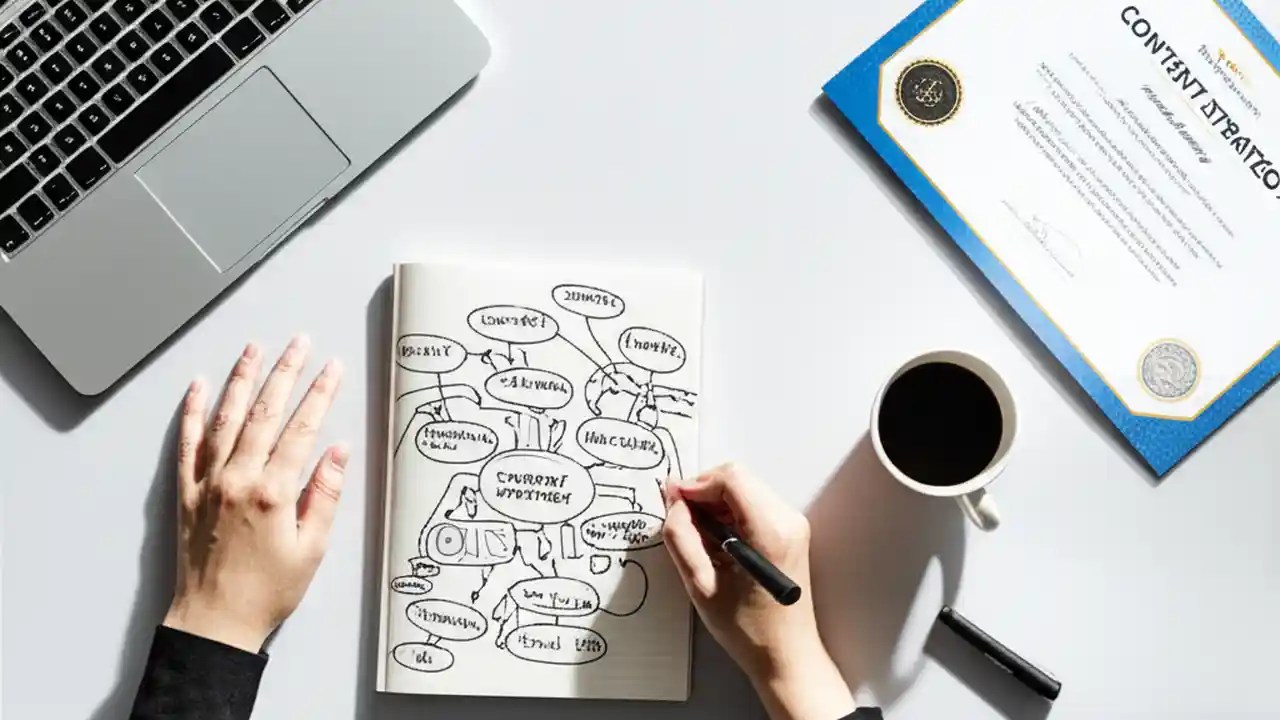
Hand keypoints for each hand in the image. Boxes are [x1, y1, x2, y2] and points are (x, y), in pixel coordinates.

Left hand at [164, 336, 346, 652]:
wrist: (214, 622)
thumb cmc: (267, 591)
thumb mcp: (312, 548)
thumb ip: (324, 495)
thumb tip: (336, 452)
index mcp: (273, 492)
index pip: (302, 428)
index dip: (320, 393)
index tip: (332, 368)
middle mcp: (238, 479)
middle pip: (264, 412)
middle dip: (285, 371)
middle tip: (299, 342)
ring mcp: (208, 483)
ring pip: (225, 417)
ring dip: (241, 379)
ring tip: (254, 349)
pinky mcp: (186, 492)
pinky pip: (187, 442)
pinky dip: (192, 411)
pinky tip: (198, 386)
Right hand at [663, 465, 855, 719]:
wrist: (786, 654)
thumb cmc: (748, 630)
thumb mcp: (701, 586)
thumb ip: (681, 538)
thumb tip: (673, 503)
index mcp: (771, 532)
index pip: (731, 478)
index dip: (696, 484)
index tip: (672, 502)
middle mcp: (788, 520)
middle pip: (738, 478)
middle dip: (703, 492)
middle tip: (680, 520)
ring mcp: (793, 524)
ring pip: (744, 488)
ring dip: (715, 502)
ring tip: (698, 537)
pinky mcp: (790, 531)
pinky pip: (753, 503)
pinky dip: (728, 511)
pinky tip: (716, 540)